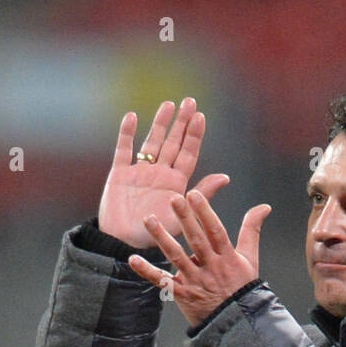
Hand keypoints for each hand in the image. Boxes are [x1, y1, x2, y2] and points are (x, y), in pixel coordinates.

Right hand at [98, 97, 230, 248]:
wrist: (123, 245)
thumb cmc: (155, 237)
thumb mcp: (183, 215)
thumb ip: (202, 194)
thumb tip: (226, 177)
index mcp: (176, 183)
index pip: (188, 154)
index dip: (194, 135)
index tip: (201, 116)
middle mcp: (159, 174)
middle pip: (172, 143)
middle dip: (181, 123)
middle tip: (190, 101)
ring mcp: (139, 172)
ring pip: (151, 142)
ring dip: (159, 123)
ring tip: (169, 105)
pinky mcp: (120, 174)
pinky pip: (124, 149)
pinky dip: (127, 133)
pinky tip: (132, 117)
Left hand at [128, 189, 271, 326]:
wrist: (236, 322)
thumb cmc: (241, 287)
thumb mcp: (249, 258)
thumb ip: (252, 230)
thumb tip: (264, 207)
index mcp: (227, 257)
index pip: (215, 231)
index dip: (205, 213)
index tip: (194, 195)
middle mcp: (210, 268)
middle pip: (196, 240)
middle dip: (185, 219)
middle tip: (173, 198)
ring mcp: (195, 282)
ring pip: (176, 257)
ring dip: (162, 238)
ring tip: (149, 220)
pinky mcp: (182, 294)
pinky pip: (162, 282)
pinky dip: (147, 271)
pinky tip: (133, 259)